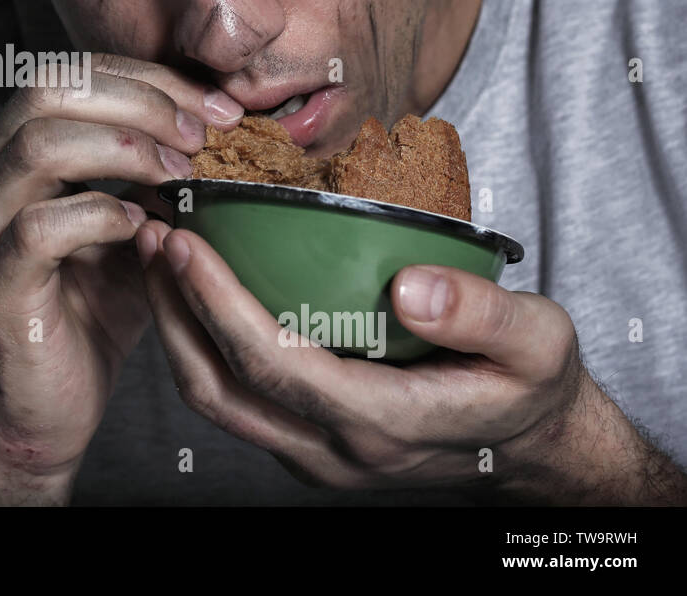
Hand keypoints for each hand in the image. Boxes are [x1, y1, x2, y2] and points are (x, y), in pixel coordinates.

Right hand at [0, 54, 242, 503]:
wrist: (42, 411)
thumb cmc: (91, 316)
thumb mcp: (134, 230)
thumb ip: (158, 178)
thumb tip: (222, 128)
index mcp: (13, 156)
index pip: (70, 72)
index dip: (146, 76)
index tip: (213, 106)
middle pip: (48, 88)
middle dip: (138, 98)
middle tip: (201, 133)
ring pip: (39, 146)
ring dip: (124, 147)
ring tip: (181, 172)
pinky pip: (41, 227)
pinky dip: (101, 215)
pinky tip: (144, 228)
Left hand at [135, 220, 686, 502]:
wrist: (529, 445)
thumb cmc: (529, 385)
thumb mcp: (539, 342)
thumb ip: (484, 315)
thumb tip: (412, 286)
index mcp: (385, 423)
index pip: (276, 366)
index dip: (220, 305)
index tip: (186, 243)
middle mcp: (335, 451)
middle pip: (220, 389)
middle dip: (174, 310)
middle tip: (152, 237)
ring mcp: (314, 455)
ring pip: (215, 402)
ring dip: (175, 328)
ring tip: (158, 256)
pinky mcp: (304, 445)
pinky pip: (233, 400)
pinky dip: (199, 344)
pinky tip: (193, 291)